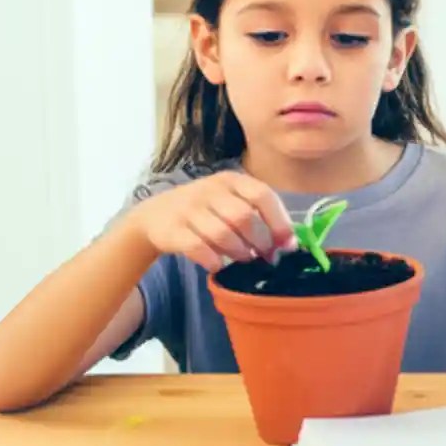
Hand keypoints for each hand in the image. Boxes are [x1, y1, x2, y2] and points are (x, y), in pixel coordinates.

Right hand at [126, 171, 295, 271]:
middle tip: (265, 256)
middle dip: (260, 241)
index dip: (279, 221)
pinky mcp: (172, 229)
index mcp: (231, 180)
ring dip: (239, 252)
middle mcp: (210, 189)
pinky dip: (213, 260)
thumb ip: (259, 216)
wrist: (156, 215)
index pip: (262, 195)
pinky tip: (218, 264)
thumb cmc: (206, 211)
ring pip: (222, 234)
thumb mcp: (231, 202)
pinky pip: (198, 248)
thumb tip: (289, 244)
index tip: (288, 244)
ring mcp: (188, 208)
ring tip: (244, 258)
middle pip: (244, 217)